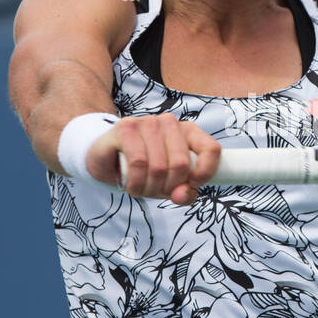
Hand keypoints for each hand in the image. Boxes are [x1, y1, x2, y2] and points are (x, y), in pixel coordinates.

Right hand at [87, 112, 220, 204]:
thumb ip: (184, 193)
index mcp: (188, 132)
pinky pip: (139, 163)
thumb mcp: (168, 185)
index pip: (211, 149)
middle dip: (169, 188)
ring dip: (149, 188)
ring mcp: (147, 122)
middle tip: (156, 192)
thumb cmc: (144, 170)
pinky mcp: (126, 128)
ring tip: (141, 189)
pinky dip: (136, 183)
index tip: (191, 186)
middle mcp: (170, 122)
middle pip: (182, 164)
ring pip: (159, 166)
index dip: (205, 173)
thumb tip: (182, 195)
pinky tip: (131, 186)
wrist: (106, 159)